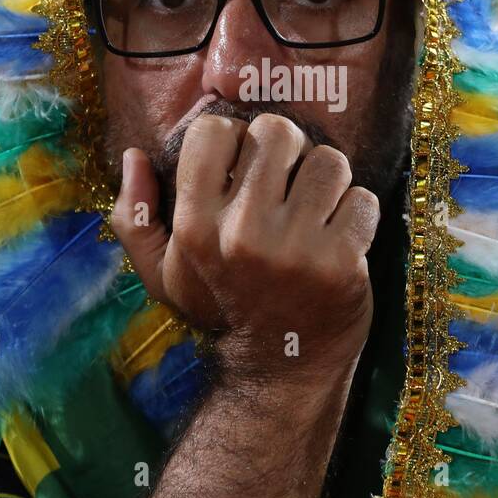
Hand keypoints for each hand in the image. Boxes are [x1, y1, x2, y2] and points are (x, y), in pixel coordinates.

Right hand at [111, 113, 379, 386]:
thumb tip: (133, 156)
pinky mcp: (342, 263)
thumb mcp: (164, 272)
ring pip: (329, 160)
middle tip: (288, 181)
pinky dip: (357, 213)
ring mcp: (295, 249)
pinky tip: (339, 237)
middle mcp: (242, 234)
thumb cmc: (223, 306)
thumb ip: (136, 216)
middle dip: (288, 150)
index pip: (214, 130)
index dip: (234, 139)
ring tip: (315, 209)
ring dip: (328, 181)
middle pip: (277, 131)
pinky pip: (363, 199)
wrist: (282, 367)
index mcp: (194, 226)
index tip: (244, 166)